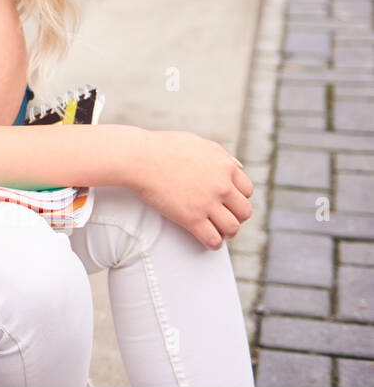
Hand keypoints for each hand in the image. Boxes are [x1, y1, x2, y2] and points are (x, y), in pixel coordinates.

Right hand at [129, 130, 253, 249]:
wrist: (138, 158)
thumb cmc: (162, 147)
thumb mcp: (198, 143)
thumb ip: (220, 155)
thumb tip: (238, 167)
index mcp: (225, 166)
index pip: (247, 190)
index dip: (239, 198)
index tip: (230, 203)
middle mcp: (222, 185)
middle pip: (244, 211)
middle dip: (236, 216)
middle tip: (225, 218)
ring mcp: (207, 203)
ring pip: (232, 228)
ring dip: (227, 232)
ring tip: (218, 231)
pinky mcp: (191, 218)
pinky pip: (212, 239)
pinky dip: (213, 243)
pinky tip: (208, 241)